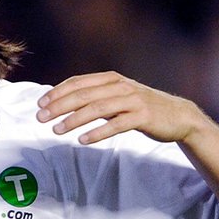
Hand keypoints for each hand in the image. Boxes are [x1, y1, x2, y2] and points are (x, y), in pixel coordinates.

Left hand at [37, 71, 204, 145]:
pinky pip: (116, 125)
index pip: (77, 82)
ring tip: (57, 130)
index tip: (40, 103)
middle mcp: (119, 85)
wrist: (178, 115)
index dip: (57, 92)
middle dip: (59, 105)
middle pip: (83, 94)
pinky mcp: (142, 116)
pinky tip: (83, 140)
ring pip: (96, 108)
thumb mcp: (118, 95)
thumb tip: (67, 101)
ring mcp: (131, 100)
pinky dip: (97, 132)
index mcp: (110, 78)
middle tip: (41, 117)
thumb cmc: (142, 106)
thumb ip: (97, 95)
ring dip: (74, 119)